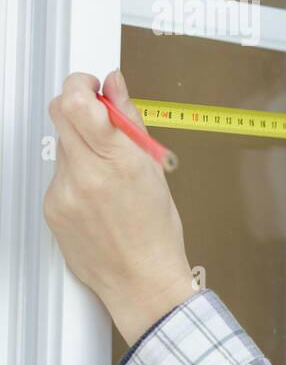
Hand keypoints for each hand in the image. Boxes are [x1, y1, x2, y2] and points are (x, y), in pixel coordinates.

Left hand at [43, 70, 196, 347]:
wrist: (141, 280)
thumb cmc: (157, 231)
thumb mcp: (155, 170)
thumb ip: (131, 121)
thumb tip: (116, 85)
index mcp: (120, 162)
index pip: (79, 103)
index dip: (81, 85)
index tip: (93, 87)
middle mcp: (86, 175)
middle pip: (60, 113)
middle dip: (78, 105)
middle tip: (97, 115)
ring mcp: (63, 192)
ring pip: (61, 144)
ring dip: (81, 145)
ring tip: (107, 172)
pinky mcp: (50, 206)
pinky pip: (58, 173)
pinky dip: (76, 174)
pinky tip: (97, 196)